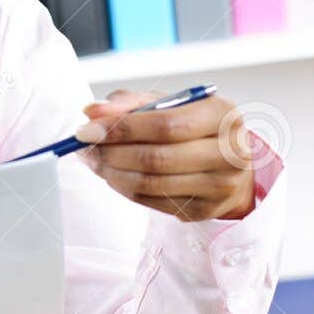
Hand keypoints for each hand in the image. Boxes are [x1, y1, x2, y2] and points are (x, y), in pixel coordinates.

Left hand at [73, 88, 256, 222]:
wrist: (227, 161)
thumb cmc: (193, 126)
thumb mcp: (168, 104)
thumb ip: (130, 103)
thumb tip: (92, 112)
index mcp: (222, 116)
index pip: (165, 125)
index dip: (121, 128)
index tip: (87, 128)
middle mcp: (229, 152)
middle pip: (157, 158)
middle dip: (111, 152)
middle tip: (84, 146)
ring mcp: (219, 186)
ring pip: (151, 183)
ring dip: (112, 172)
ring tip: (93, 160)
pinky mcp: (203, 210)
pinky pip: (151, 201)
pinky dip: (123, 187)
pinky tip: (112, 174)